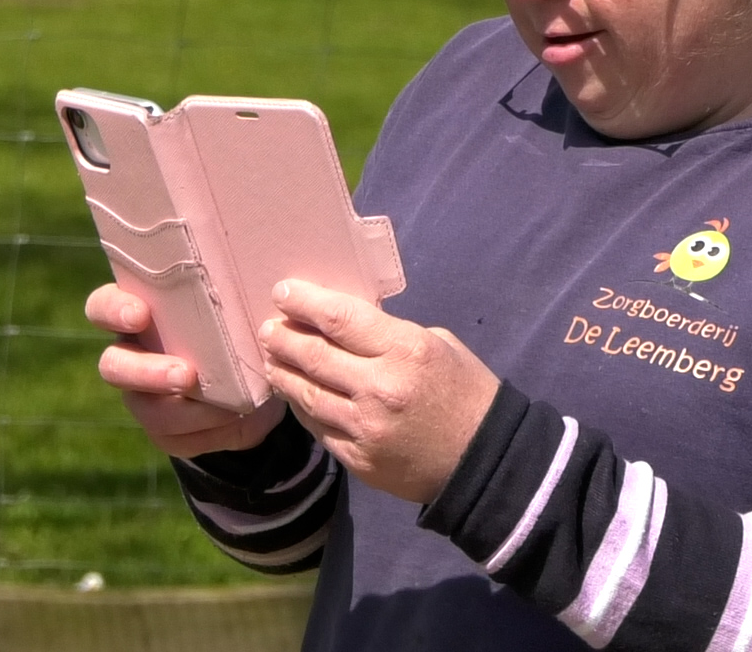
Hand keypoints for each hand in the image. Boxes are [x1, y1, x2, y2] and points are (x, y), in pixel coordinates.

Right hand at [84, 283, 286, 456]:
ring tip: (226, 407)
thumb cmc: (243, 325)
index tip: (140, 314)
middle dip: (146, 372)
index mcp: (141, 313)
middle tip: (185, 375)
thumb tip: (261, 277)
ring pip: (144, 408)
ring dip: (183, 411)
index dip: (113, 310)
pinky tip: (232, 423)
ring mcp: (144, 396)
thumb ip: (234, 291)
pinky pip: (173, 438)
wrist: (262, 380)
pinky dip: (206, 432)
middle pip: (113, 365)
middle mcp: (134, 354)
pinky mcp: (164, 431)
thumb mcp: (240, 305)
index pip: (103, 307)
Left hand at [260, 279, 499, 504]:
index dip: (304, 302)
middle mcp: (379, 388)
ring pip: (306, 395)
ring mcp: (364, 428)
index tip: (283, 291)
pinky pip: (317, 428)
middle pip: (313, 356)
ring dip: (283, 373)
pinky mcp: (357, 460)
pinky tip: (294, 394)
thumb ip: (389, 334)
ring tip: (270, 358)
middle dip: (283, 338)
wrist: (483, 460)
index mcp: (405, 350)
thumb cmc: (465, 392)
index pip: (340, 319)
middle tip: (268, 328)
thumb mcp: (437, 344)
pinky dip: (301, 407)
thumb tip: (345, 326)